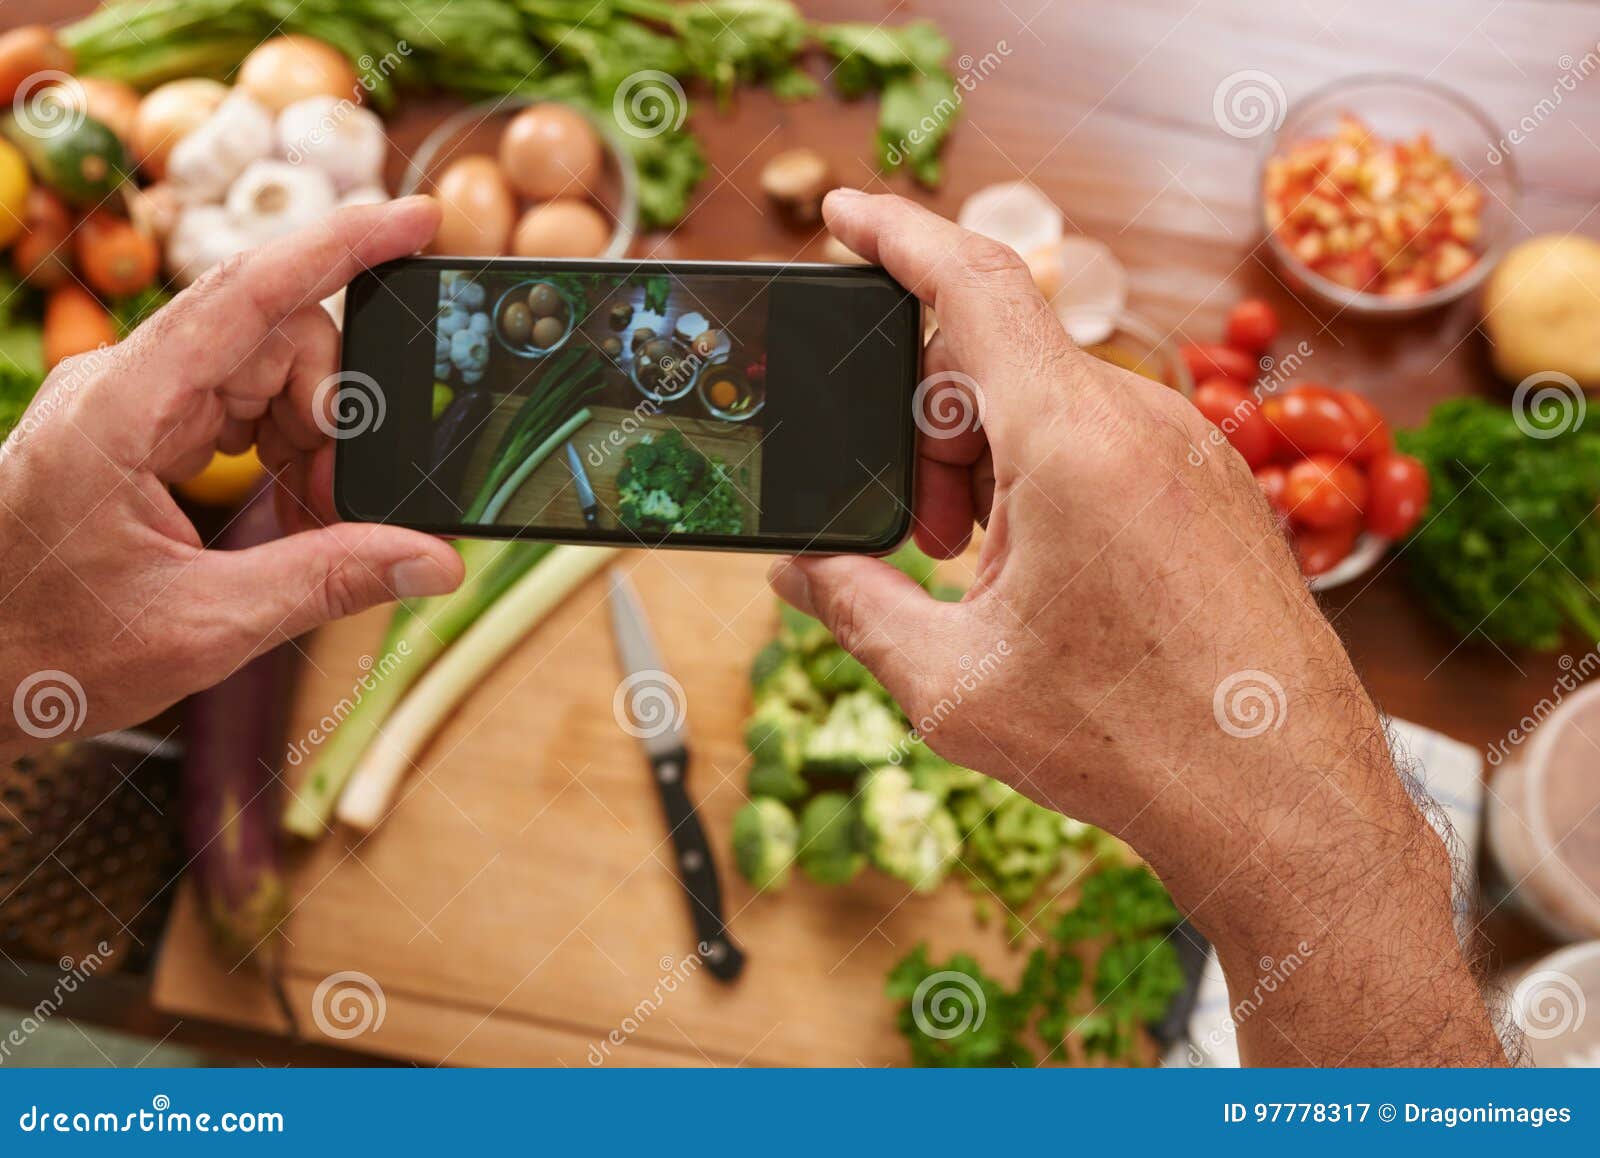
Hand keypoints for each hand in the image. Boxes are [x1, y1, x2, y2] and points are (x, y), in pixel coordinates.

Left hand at [0, 197, 462, 760]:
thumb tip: (434, 562)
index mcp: (122, 408)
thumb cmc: (48, 649)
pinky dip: (284, 451)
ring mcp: (130, 401)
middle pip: (275, 336)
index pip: (250, 293)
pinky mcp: (138, 426)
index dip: (341, 246)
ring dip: (312, 438)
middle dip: (334, 411)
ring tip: (316, 519)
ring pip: (266, 370)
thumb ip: (326, 583)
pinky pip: (240, 406)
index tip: (418, 218)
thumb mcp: (202, 627)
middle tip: (345, 501)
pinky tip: (290, 508)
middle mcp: (124, 384)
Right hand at [771, 190, 1503, 1064]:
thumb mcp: (954, 683)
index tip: (843, 213)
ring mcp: (1191, 446)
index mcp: (1070, 440)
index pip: (969, 280)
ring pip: (1049, 396)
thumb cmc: (1131, 742)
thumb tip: (800, 573)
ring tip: (974, 567)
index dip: (894, 232)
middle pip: (994, 353)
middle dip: (924, 420)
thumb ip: (855, 608)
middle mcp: (1141, 419)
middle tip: (914, 532)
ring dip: (983, 457)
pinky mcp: (1214, 482)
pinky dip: (1042, 473)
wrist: (1284, 798)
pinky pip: (1104, 434)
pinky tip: (1037, 571)